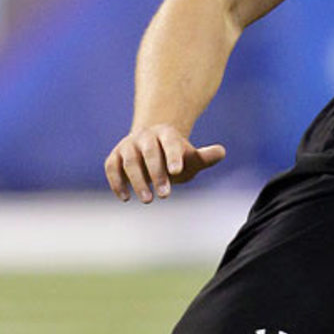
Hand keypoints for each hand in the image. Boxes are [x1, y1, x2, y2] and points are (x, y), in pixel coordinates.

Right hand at [104, 124, 225, 201]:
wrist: (152, 148)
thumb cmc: (175, 158)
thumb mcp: (192, 157)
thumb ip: (206, 157)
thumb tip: (221, 152)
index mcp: (167, 133)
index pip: (170, 143)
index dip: (173, 156)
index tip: (177, 172)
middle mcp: (145, 136)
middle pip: (149, 152)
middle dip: (157, 174)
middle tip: (166, 195)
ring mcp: (128, 146)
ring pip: (130, 161)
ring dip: (138, 181)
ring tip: (148, 200)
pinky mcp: (115, 157)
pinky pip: (112, 168)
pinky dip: (116, 182)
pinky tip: (125, 198)